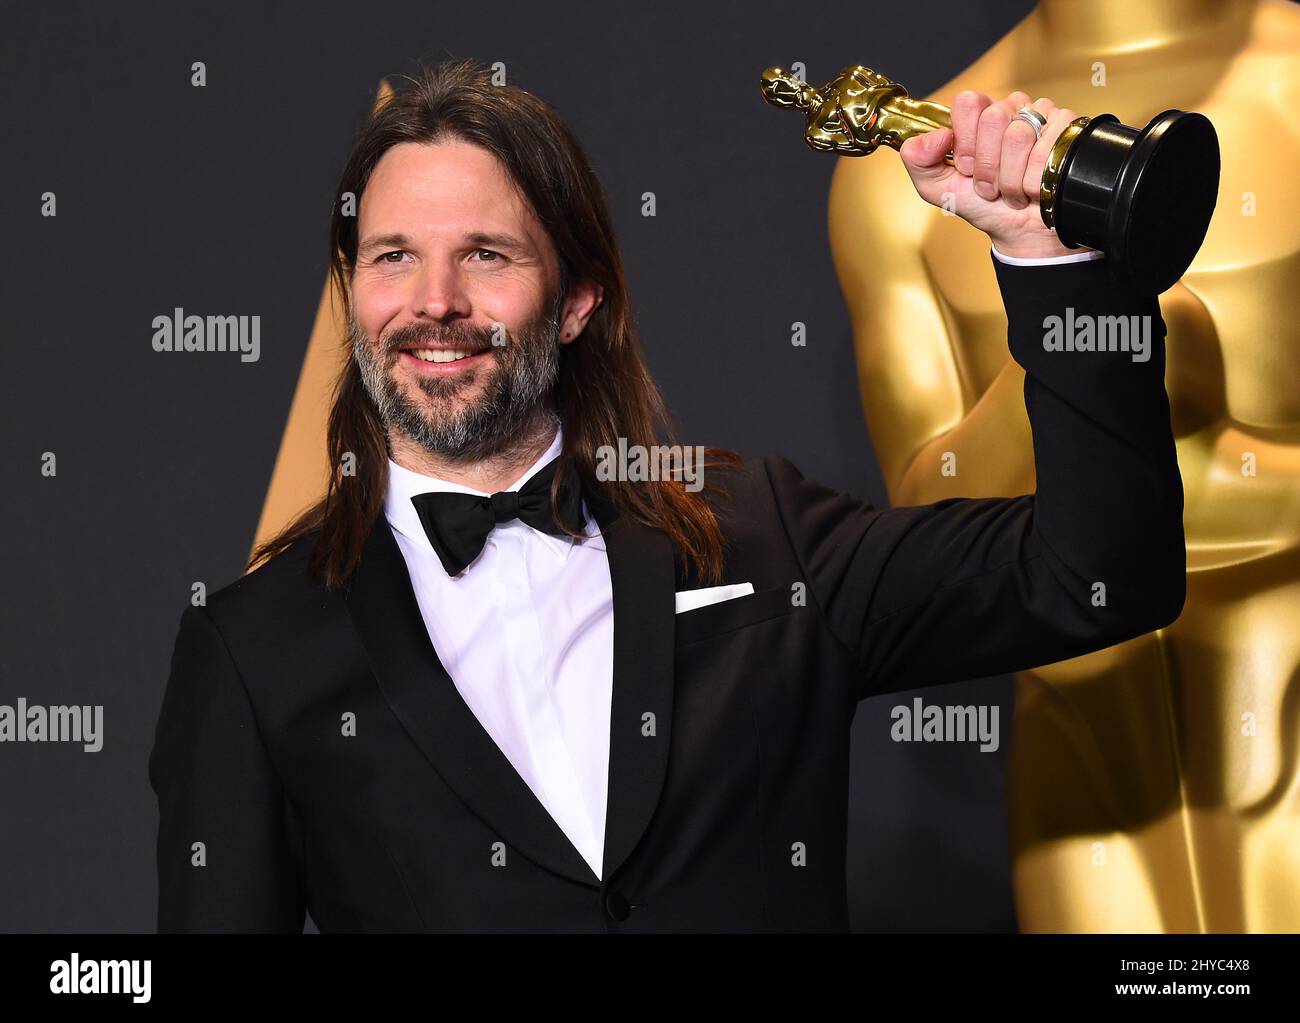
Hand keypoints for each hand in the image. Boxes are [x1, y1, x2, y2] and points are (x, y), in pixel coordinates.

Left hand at [898, 90, 1093, 259]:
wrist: (1018, 231)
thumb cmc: (982, 205)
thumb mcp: (938, 187)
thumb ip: (919, 160)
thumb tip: (937, 136)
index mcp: (980, 115)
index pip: (969, 102)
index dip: (965, 140)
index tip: (966, 167)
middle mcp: (1012, 110)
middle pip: (994, 118)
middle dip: (987, 165)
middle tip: (990, 185)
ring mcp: (1043, 118)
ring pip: (1019, 136)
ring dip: (1010, 178)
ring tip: (1011, 190)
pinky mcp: (1070, 132)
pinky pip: (1047, 151)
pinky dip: (1033, 182)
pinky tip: (1033, 188)